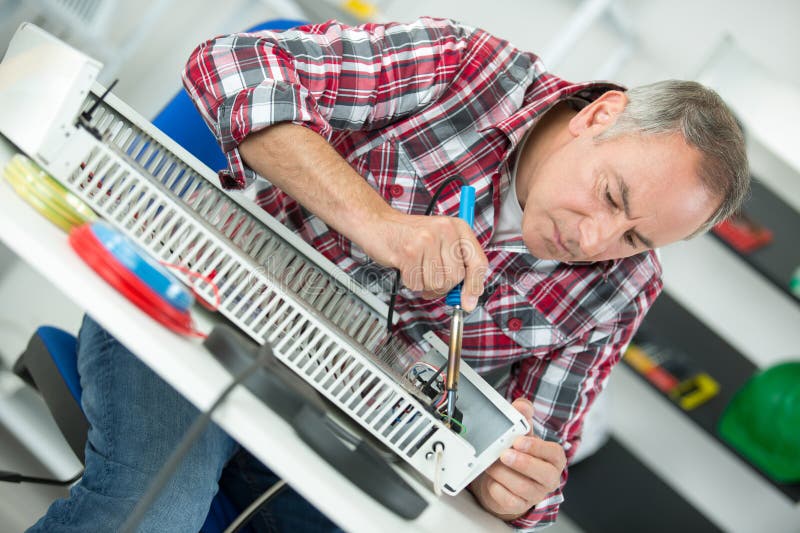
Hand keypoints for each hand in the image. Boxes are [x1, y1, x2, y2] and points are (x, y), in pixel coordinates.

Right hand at [366, 210, 487, 310]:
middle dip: (443, 286)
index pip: (477, 262)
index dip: (475, 286)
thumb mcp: (441, 243)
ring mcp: (427, 240)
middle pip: (456, 277)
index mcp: (458, 227)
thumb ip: (457, 265)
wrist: (378, 224)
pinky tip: (407, 268)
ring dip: (425, 285)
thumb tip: (469, 299)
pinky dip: (411, 283)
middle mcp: (445, 230)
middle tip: (431, 279)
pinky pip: (417, 283)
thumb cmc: (410, 235)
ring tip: (418, 271)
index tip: (469, 302)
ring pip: (437, 283)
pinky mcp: (409, 252)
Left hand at [469, 398, 566, 520]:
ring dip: (504, 473)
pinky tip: (491, 479)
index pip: (554, 454)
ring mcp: (535, 494)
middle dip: (522, 463)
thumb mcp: (521, 434)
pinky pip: (509, 500)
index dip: (537, 448)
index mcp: (553, 459)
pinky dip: (497, 488)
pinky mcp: (519, 505)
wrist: (503, 478)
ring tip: (491, 464)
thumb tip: (522, 405)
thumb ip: (523, 417)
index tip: (519, 441)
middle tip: (504, 454)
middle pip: (544, 475)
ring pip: (523, 487)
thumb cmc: (518, 453)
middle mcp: (548, 478)